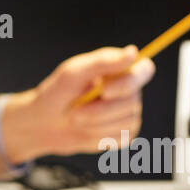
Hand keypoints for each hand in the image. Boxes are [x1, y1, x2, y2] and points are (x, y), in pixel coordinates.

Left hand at [0, 46, 154, 164]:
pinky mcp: (124, 134)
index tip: (104, 91)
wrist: (44, 124)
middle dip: (100, 110)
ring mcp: (129, 113)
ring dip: (96, 124)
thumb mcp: (73, 73)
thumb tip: (133, 52)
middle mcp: (129, 90)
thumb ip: (103, 61)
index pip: (144, 69)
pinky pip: (121, 137)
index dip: (130, 82)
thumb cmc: (57, 93)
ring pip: (127, 121)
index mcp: (118, 69)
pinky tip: (86, 130)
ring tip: (76, 119)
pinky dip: (99, 136)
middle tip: (74, 112)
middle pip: (132, 101)